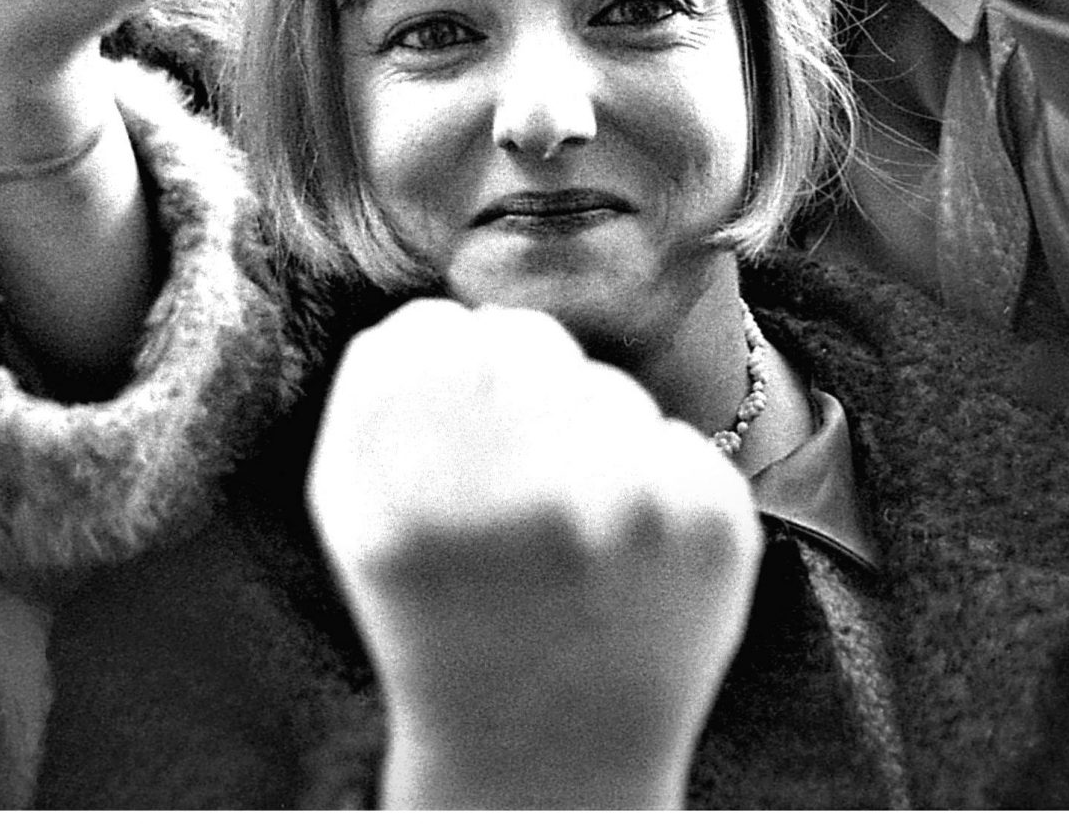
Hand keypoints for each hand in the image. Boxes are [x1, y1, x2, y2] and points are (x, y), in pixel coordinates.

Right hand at [308, 301, 762, 808]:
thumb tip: (443, 308)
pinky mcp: (713, 524)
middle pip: (529, 340)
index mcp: (414, 491)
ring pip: (608, 388)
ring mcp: (631, 509)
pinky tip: (627, 565)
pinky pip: (673, 440)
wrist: (551, 760)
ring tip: (568, 542)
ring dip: (589, 439)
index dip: (445, 371)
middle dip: (521, 393)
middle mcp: (525, 493)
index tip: (451, 428)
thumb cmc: (438, 619)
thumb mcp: (356, 517)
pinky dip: (654, 485)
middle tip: (518, 487)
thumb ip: (373, 392)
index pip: (440, 329)